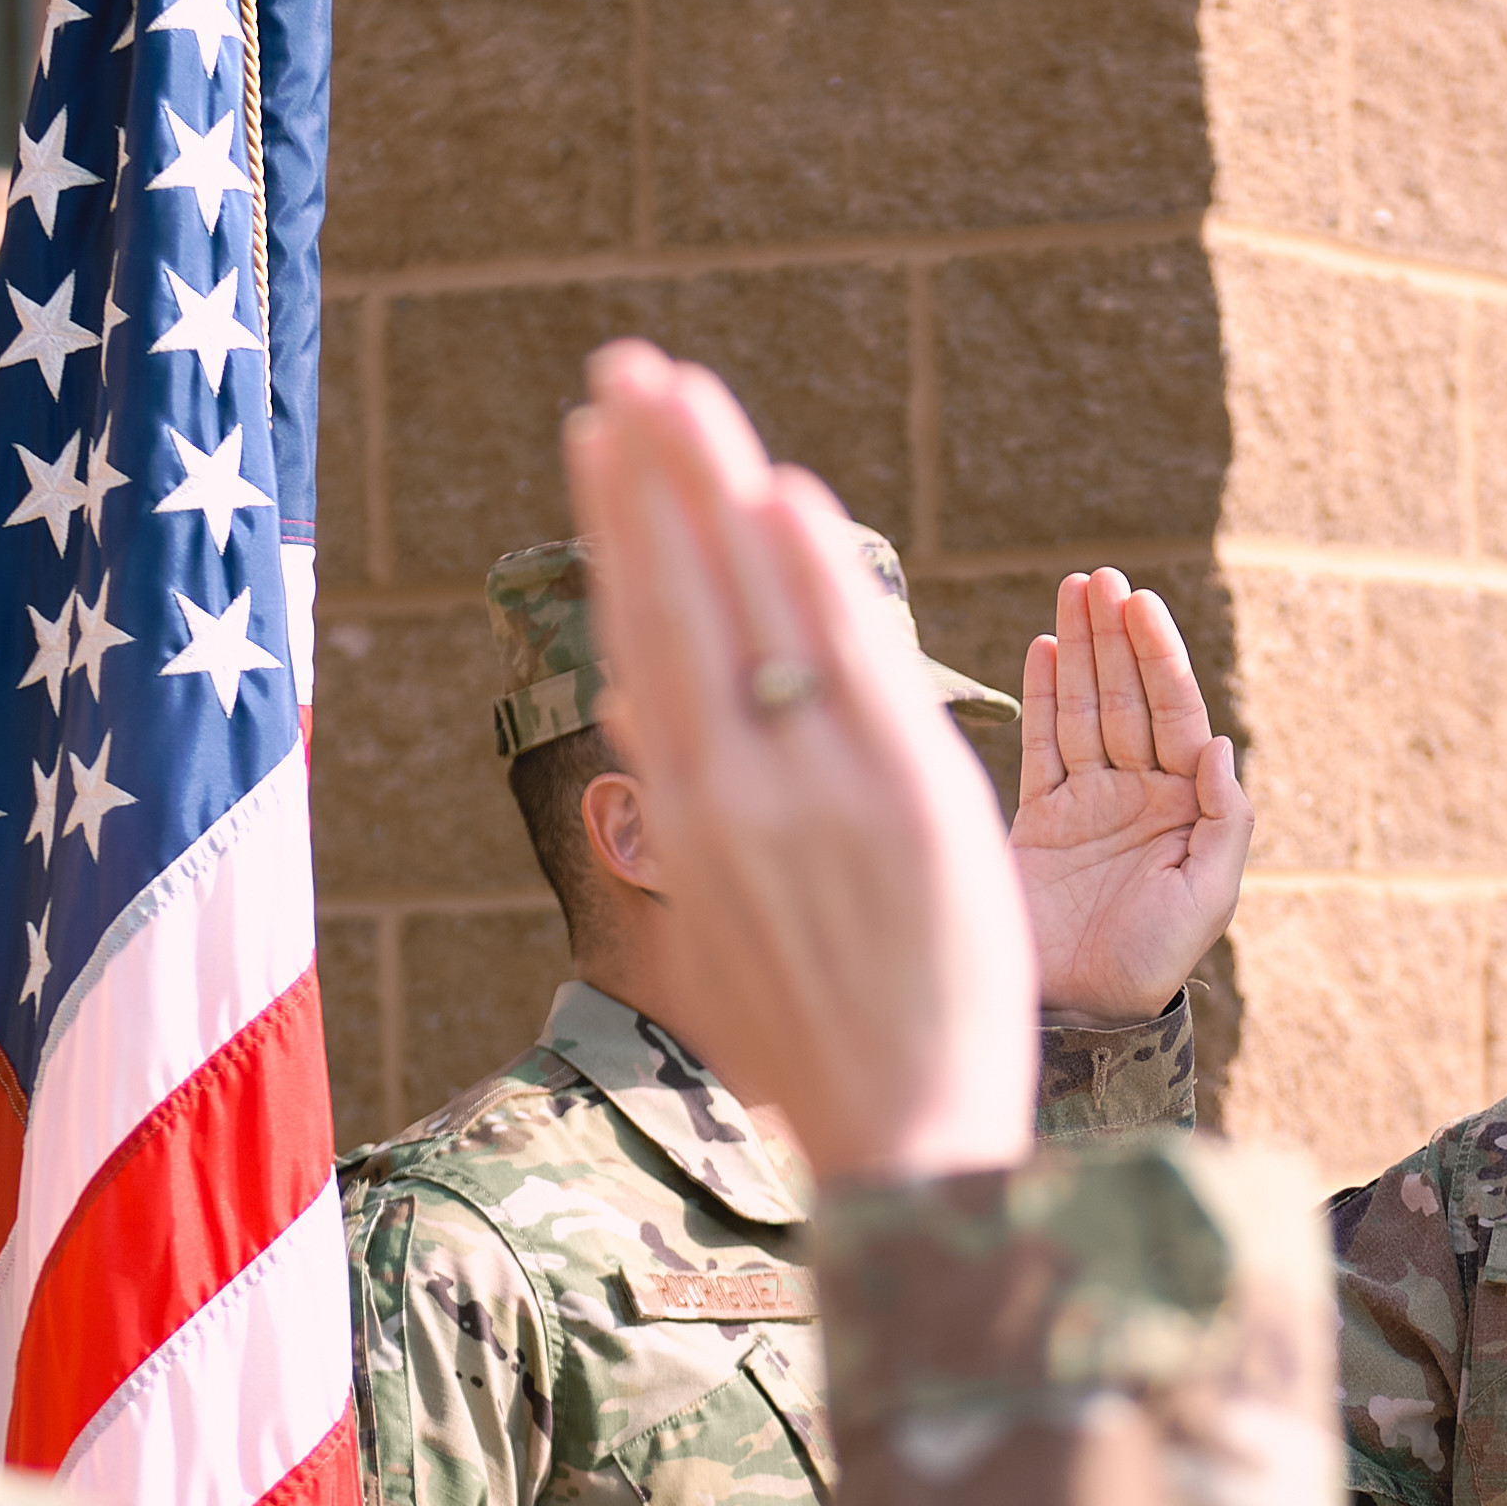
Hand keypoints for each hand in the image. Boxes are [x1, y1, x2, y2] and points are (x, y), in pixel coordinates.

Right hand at [566, 343, 1036, 1182]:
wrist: (901, 1137)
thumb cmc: (816, 1040)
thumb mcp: (721, 924)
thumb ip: (692, 810)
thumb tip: (636, 713)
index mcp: (691, 818)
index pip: (645, 636)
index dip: (622, 530)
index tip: (601, 441)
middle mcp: (733, 793)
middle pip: (681, 600)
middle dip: (651, 475)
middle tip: (624, 369)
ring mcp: (814, 792)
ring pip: (753, 612)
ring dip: (717, 489)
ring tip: (683, 389)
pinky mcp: (905, 801)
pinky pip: (849, 668)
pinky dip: (814, 582)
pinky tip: (784, 494)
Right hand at [1011, 567, 1250, 1018]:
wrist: (1077, 1013)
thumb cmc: (1149, 964)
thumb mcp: (1208, 897)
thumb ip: (1223, 821)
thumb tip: (1221, 745)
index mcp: (1184, 807)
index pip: (1173, 713)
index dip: (1157, 657)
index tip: (1138, 604)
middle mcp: (1138, 795)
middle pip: (1126, 698)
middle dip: (1114, 637)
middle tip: (1100, 577)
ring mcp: (1088, 803)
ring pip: (1082, 708)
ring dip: (1078, 650)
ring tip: (1072, 590)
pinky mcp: (1041, 819)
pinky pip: (1042, 744)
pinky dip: (1041, 696)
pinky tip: (1042, 648)